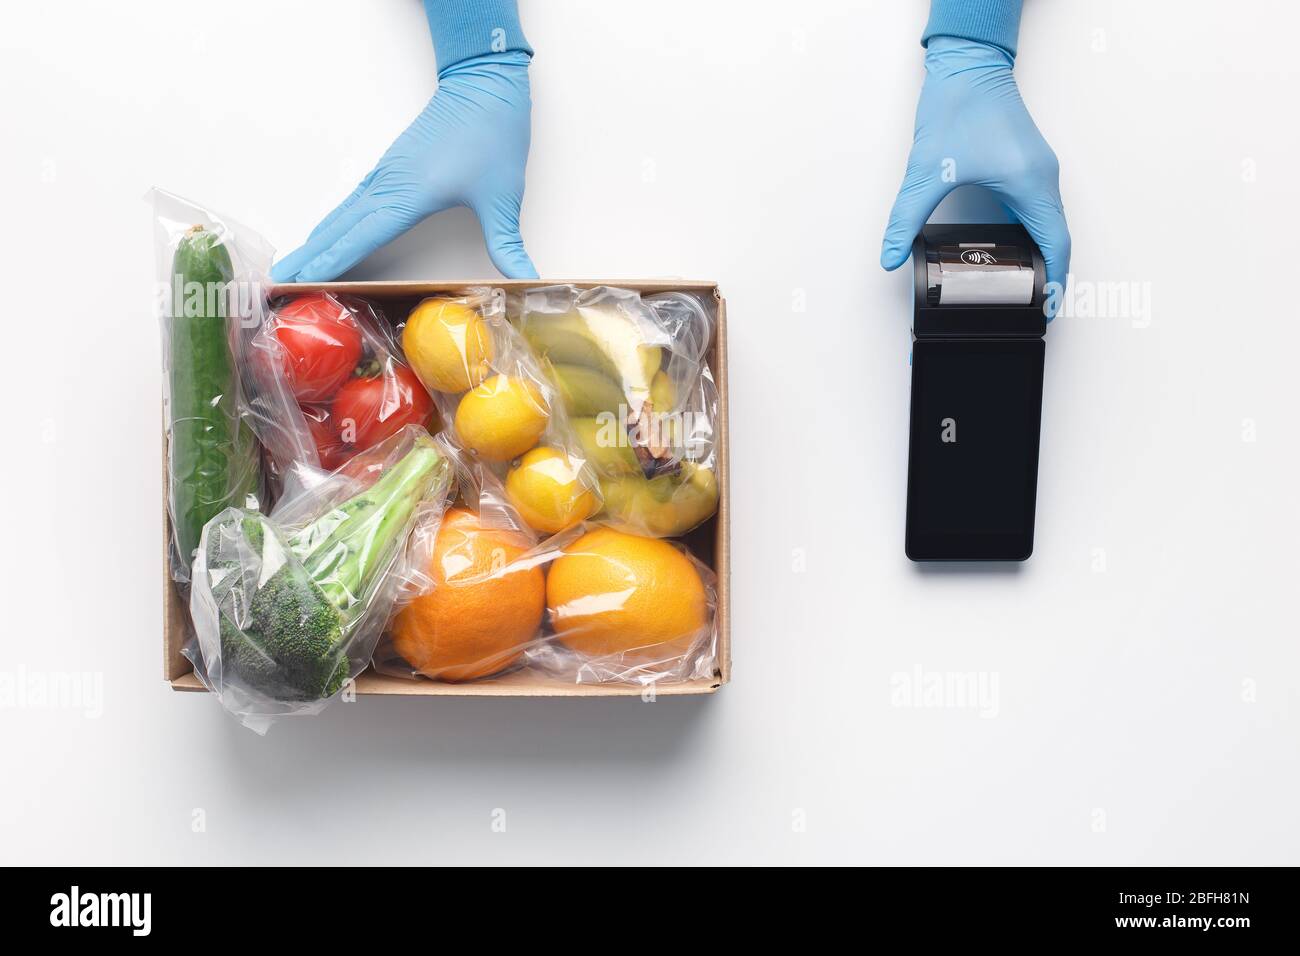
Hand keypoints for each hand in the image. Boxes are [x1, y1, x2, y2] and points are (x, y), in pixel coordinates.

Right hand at [272, 51, 536, 282]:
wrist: (483, 83)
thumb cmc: (492, 133)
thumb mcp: (504, 196)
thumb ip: (509, 244)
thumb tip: (528, 280)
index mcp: (409, 194)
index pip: (361, 237)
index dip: (331, 263)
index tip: (302, 281)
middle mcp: (389, 184)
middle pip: (340, 228)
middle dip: (310, 258)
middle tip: (278, 282)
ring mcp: (387, 174)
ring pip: (343, 214)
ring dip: (318, 240)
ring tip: (292, 264)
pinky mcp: (392, 168)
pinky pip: (355, 202)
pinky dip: (336, 223)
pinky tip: (329, 233)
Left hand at [881, 37, 1069, 311]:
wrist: (966, 64)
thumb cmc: (959, 103)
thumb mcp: (927, 171)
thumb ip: (906, 218)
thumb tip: (892, 253)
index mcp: (1030, 183)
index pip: (1055, 243)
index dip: (1054, 280)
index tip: (1048, 305)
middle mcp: (1042, 177)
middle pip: (1056, 237)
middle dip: (1047, 272)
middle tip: (1031, 302)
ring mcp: (1038, 169)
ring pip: (1049, 221)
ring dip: (1040, 252)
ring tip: (1022, 281)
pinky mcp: (1027, 163)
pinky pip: (1039, 206)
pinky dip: (1032, 231)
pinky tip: (1011, 245)